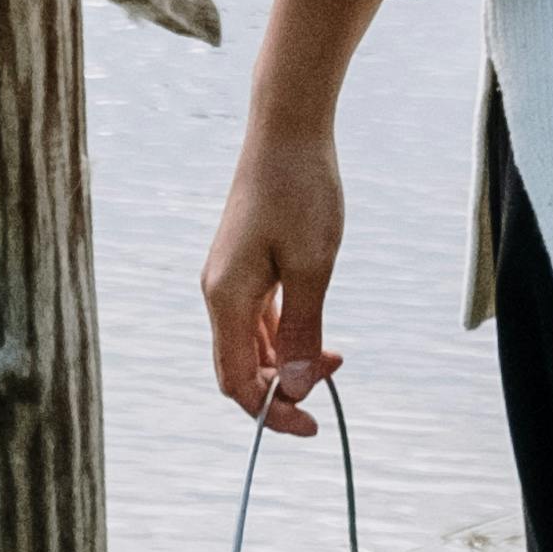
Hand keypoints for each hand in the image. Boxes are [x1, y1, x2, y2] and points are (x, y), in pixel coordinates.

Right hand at [201, 0, 391, 426]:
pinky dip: (283, 335)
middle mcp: (219, 293)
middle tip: (334, 374)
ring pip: (250, 344)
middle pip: (240, 367)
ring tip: (332, 355)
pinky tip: (315, 331)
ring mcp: (229, 278)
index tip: (315, 423)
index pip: (237, 382)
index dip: (272, 412)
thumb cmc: (302, 191)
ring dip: (286, 361)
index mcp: (226, 299)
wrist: (288, 128)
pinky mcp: (244, 263)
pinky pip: (257, 317)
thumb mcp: (313, 267)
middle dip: (282, 387)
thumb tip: (294, 389)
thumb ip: (301, 331)